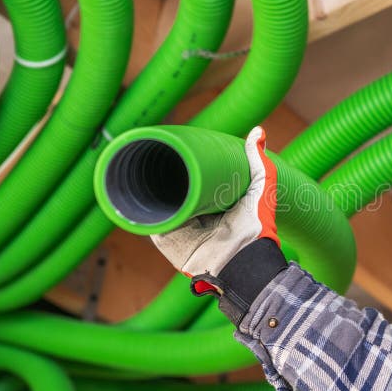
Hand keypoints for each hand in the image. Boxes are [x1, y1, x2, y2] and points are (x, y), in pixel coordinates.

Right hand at [151, 126, 283, 300]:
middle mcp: (193, 213)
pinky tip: (130, 188)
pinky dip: (138, 208)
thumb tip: (258, 130)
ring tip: (137, 163)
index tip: (176, 144)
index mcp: (212, 201)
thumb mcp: (260, 187)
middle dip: (160, 172)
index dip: (182, 164)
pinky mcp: (165, 238)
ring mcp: (178, 226)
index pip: (191, 178)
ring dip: (146, 187)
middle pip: (170, 188)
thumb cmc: (256, 226)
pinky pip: (147, 221)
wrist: (244, 260)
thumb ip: (259, 161)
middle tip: (154, 150)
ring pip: (156, 202)